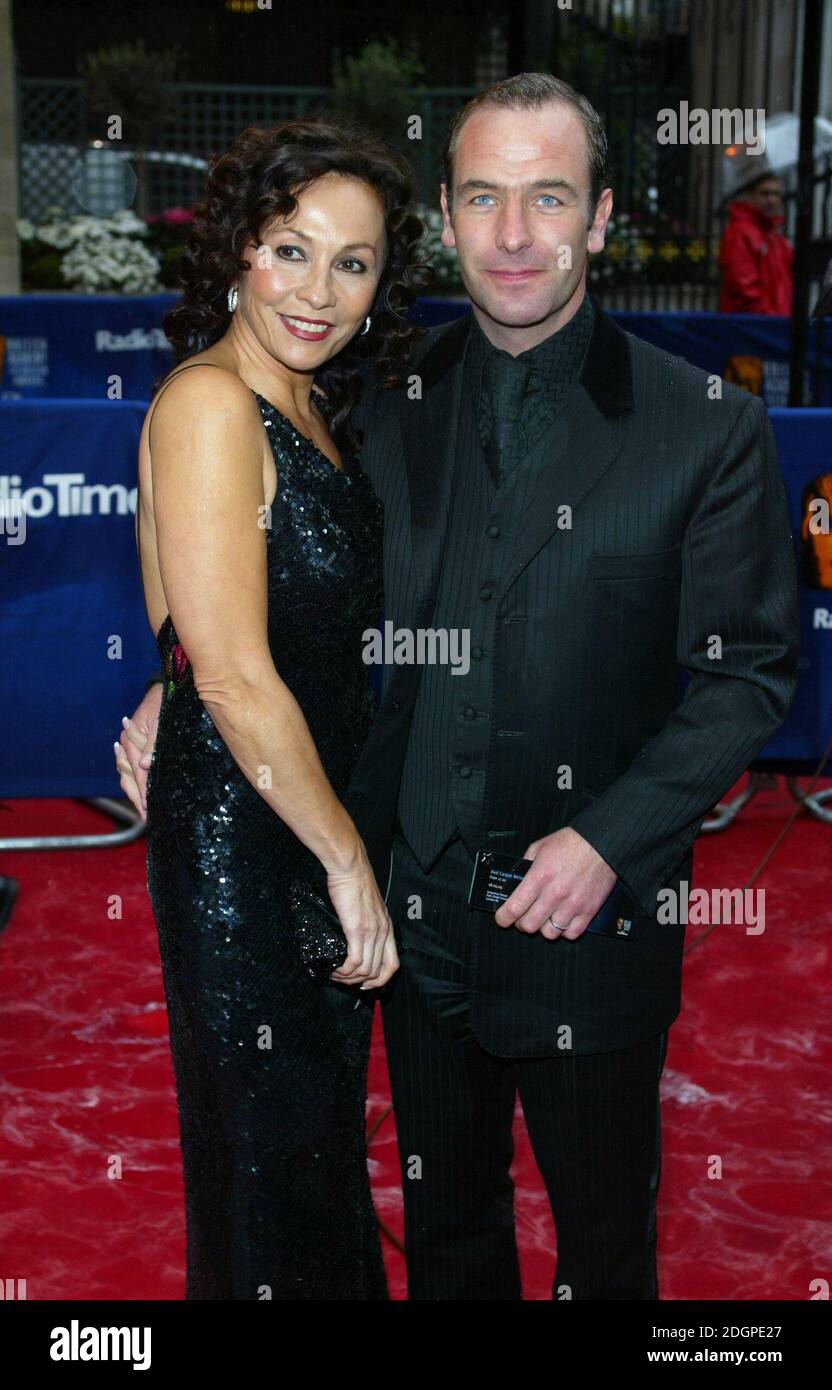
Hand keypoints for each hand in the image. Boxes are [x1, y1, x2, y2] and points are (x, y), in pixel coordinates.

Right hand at [114, 683, 162, 818]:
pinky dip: (134, 782)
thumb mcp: (161, 722)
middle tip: (148, 817)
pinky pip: (129, 768)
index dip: (143, 793)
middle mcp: (127, 744)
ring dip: (134, 792)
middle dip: (138, 798)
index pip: (137, 773)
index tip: (148, 810)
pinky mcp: (134, 745)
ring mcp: (129, 745)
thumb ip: (153, 744)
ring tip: (142, 809)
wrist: (164, 687)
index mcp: (131, 739)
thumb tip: (144, 765)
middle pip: (128, 778)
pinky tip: (139, 792)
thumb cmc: (165, 702)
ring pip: (126, 775)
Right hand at [324, 845, 399, 988]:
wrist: (349, 867)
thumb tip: (356, 939)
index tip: (365, 985)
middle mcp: (383, 932)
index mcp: (388, 928)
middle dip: (360, 983)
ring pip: (366, 970)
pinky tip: (335, 969)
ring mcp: (372, 932)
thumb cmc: (354, 882)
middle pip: (378, 972)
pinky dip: (344, 971)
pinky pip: (355, 961)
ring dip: (349, 978)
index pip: (393, 965)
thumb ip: (367, 923)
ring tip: (336, 975)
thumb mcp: (368, 907)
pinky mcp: (357, 930)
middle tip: (345, 981)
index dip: (380, 980)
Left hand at [493, 827, 617, 940]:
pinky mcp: (589, 911)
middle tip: (523, 918)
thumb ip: (525, 865)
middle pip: (529, 925)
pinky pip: (571, 933)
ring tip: (544, 919)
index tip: (502, 918)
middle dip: (521, 924)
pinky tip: (562, 920)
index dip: (503, 918)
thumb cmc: (571, 843)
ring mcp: (573, 905)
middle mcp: (555, 894)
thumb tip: (514, 882)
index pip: (514, 908)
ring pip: (550, 933)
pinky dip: (564, 931)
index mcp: (539, 877)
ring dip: (543, 928)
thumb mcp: (540, 847)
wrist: (601, 843)